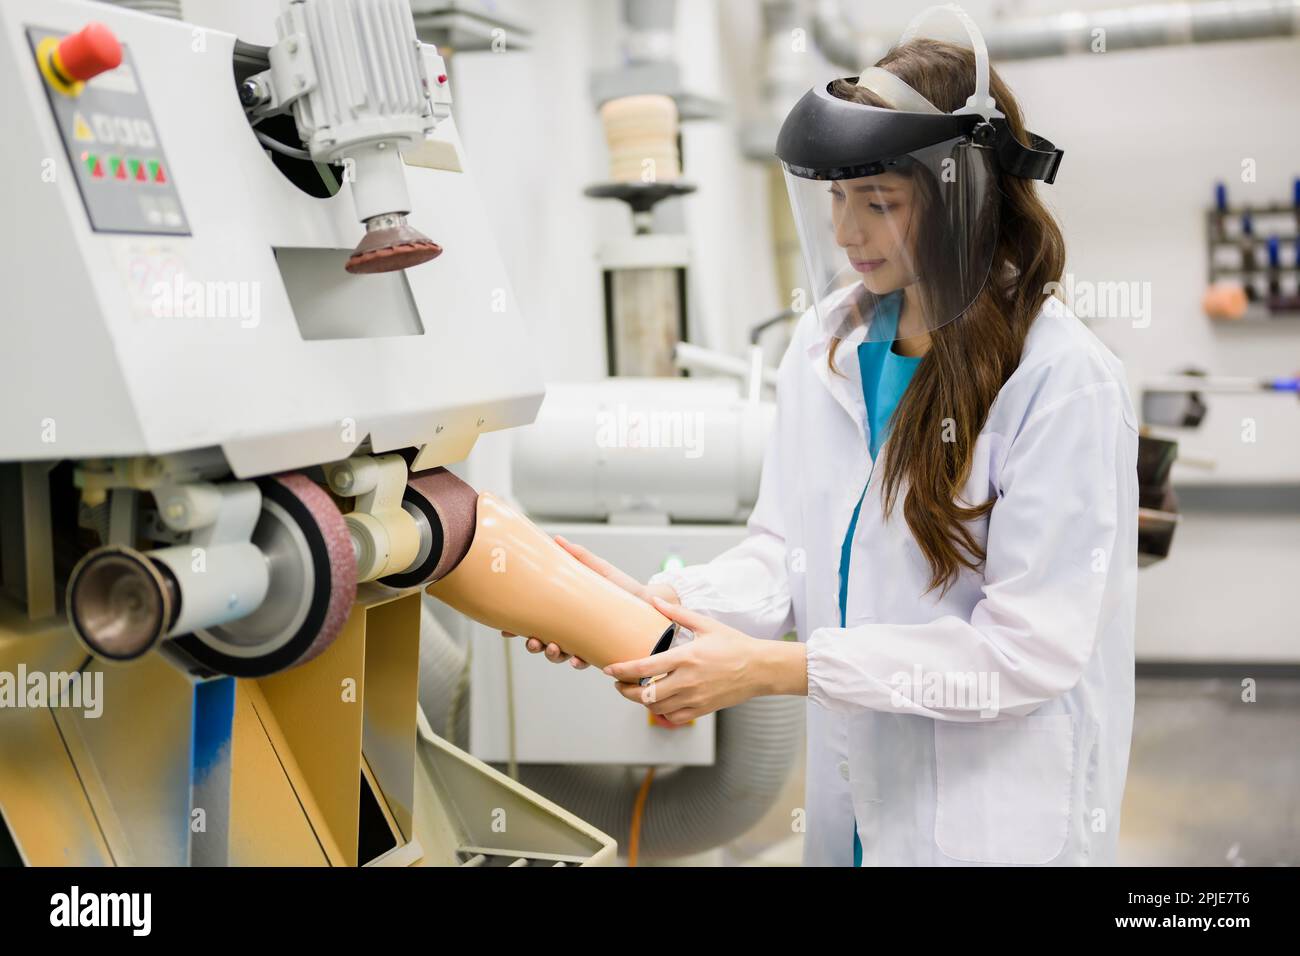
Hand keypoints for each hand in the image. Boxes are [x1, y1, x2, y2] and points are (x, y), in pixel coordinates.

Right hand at [501, 535, 680, 668]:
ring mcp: (585, 642)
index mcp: (565, 611)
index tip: (506, 630)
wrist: (650, 602)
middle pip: (543, 641)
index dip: (518, 628)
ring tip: (554, 647)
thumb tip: (557, 539)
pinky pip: (585, 661)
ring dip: (552, 654)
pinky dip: (578, 661)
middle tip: (532, 640)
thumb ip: (579, 557)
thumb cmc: (623, 588)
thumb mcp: (599, 571)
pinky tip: (576, 659)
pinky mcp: (602, 651)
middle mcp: (571, 629)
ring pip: (560, 654)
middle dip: (533, 644)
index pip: (536, 620)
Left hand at [604, 596, 807, 724]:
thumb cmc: (734, 645)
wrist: (760, 668)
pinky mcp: (702, 709)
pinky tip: (658, 701)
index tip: (609, 669)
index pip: (644, 669)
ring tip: (637, 691)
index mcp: (686, 657)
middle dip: (625, 691)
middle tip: (618, 684)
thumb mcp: (706, 624)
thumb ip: (677, 613)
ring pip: (656, 708)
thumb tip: (654, 601)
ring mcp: (695, 698)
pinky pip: (673, 717)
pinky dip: (661, 712)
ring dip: (642, 701)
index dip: (622, 670)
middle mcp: (688, 681)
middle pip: (644, 694)